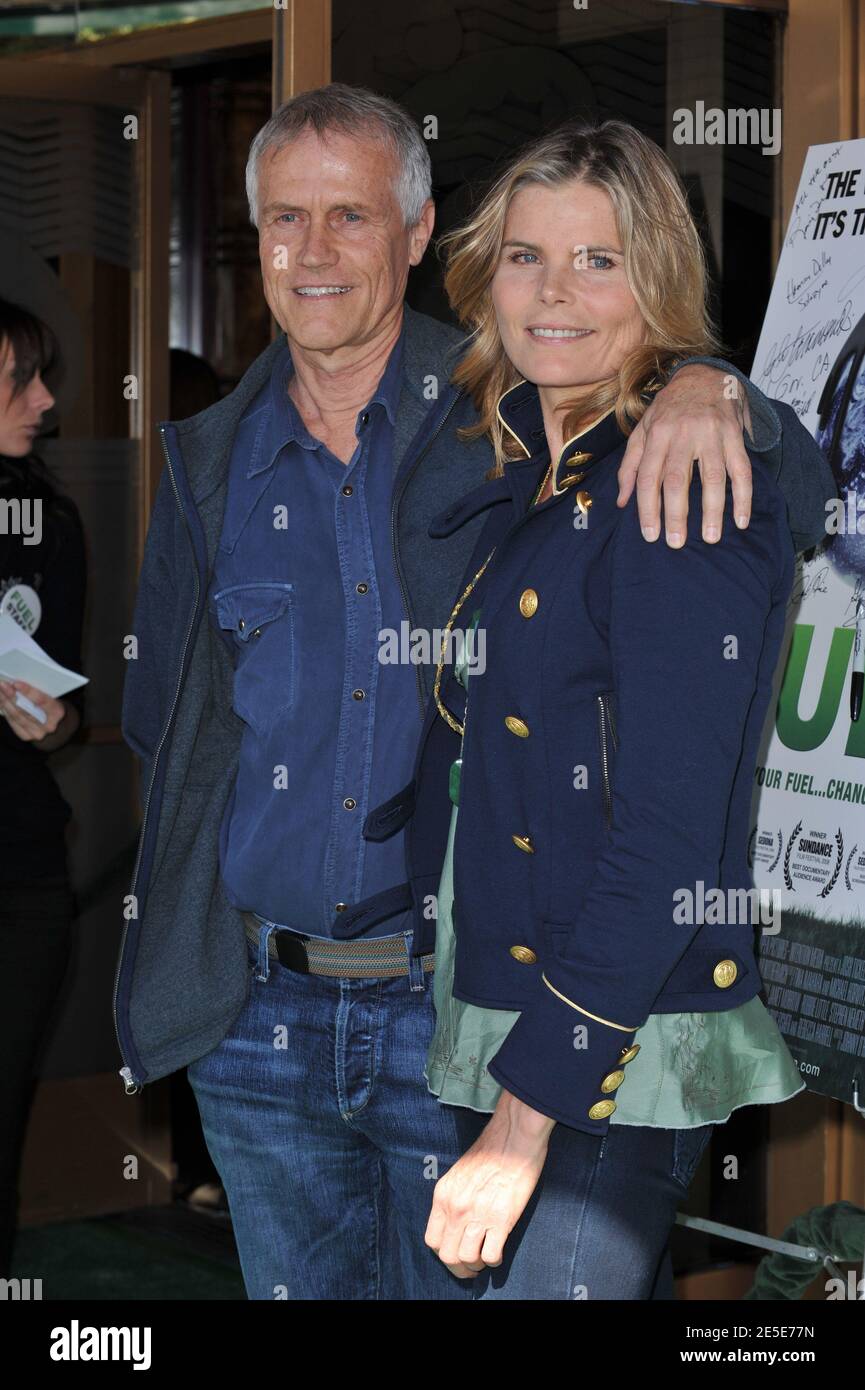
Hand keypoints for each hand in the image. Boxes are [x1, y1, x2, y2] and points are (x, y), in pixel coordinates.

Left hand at [0, 678, 72, 745]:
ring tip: (0, 692)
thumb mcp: (51, 696)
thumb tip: (18, 684)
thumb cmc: (51, 705)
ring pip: (17, 716)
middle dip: (12, 696)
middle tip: (3, 685)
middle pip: (27, 710)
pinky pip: (13, 723)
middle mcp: (49, 725)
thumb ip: (39, 691)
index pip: (42, 701)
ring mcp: (37, 733)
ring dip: (6, 702)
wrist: (56, 723)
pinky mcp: (27, 736)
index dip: (28, 692)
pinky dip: (6, 712)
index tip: (15, 683)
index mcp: (57, 712)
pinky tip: (2, 702)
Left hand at [424, 1088, 554, 1277]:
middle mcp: (456, 1207)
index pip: (432, 1240)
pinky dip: (494, 1259)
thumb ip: (454, 1198)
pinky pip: (491, 1255)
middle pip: (447, 1256)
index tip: (456, 1253)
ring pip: (467, 1260)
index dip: (444, 1252)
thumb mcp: (460, 1173)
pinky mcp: (502, 1219)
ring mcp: (478, 1214)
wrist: (514, 1135)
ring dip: (477, 1264)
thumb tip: (456, 1224)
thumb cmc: (491, 1150)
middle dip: (460, 1267)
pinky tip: (499, 1248)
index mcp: (443, 1195)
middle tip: (473, 1265)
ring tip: (486, 1256)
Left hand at [617, 364, 754, 546]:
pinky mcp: (734, 435)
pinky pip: (741, 469)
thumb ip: (629, 466)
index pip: (648, 477)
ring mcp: (711, 434)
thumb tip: (622, 502)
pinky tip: (741, 520)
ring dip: (712, 510)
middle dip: (676, 514)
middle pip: (677, 480)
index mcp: (656, 434)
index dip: (647, 508)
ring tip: (711, 538)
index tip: (650, 536)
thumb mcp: (641, 430)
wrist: (703, 375)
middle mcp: (683, 434)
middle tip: (676, 543)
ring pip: (712, 477)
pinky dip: (744, 496)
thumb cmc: (668, 409)